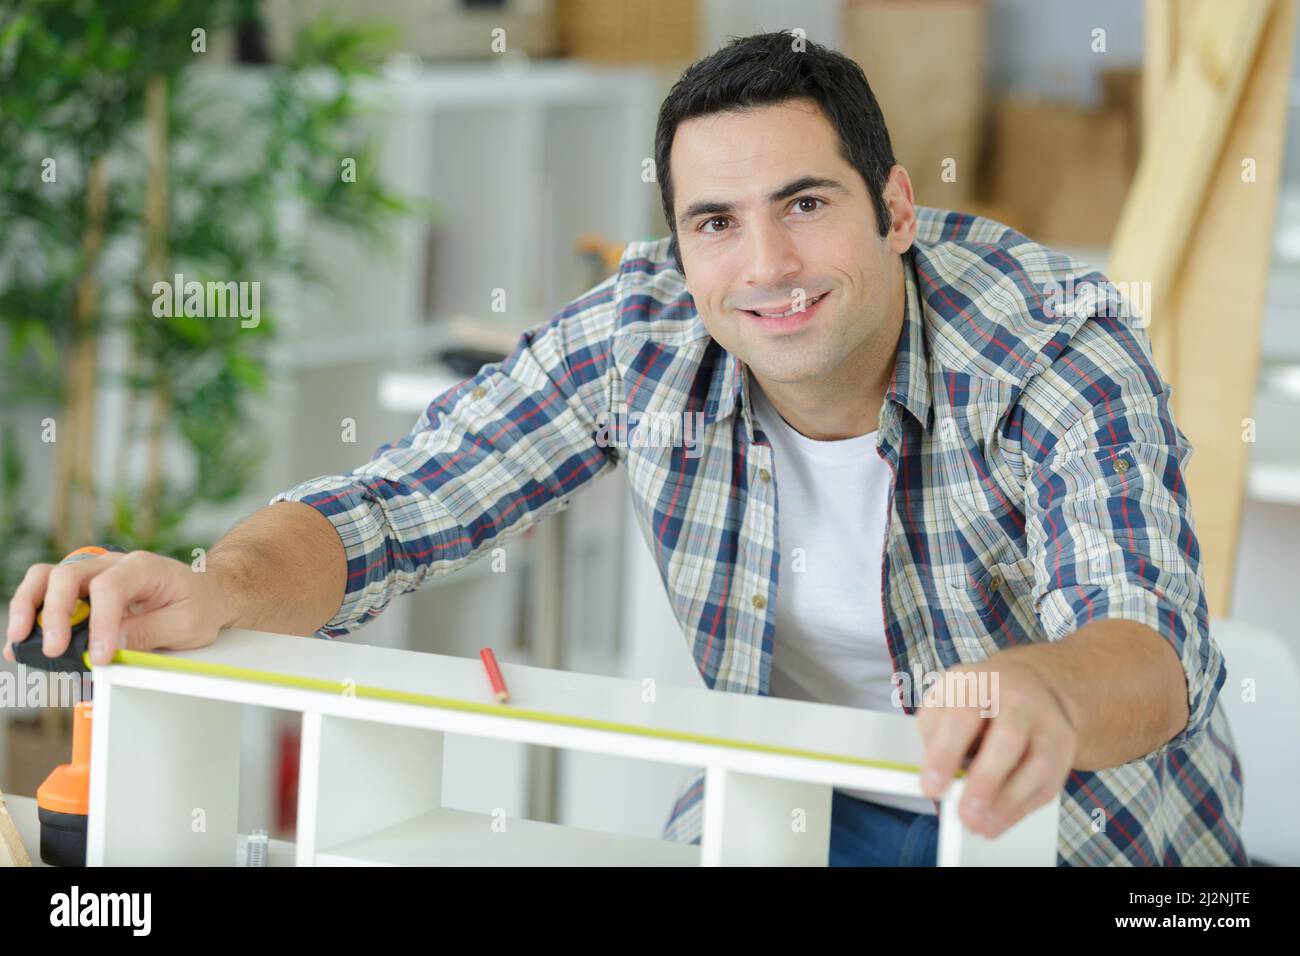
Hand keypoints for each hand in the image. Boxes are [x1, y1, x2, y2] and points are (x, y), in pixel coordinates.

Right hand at [5, 550, 232, 666]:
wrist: (206, 594)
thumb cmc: (199, 605)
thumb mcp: (186, 624)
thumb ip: (148, 631)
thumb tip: (111, 642)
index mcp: (144, 567)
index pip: (111, 588)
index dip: (100, 623)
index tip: (99, 655)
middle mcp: (113, 564)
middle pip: (69, 576)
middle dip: (55, 614)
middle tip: (54, 650)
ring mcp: (95, 574)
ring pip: (48, 577)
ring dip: (28, 606)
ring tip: (20, 640)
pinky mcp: (83, 589)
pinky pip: (47, 592)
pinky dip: (30, 612)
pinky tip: (21, 640)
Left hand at [916, 651, 1077, 838]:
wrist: (1029, 683)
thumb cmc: (977, 698)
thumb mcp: (945, 700)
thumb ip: (934, 734)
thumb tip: (934, 776)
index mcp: (980, 682)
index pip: (962, 716)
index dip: (945, 755)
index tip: (932, 788)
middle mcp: (1018, 699)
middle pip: (1008, 740)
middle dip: (985, 783)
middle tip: (965, 815)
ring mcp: (1047, 722)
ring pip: (1037, 766)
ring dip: (1007, 803)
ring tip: (980, 825)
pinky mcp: (1064, 746)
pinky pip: (1048, 783)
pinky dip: (1022, 808)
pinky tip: (999, 820)